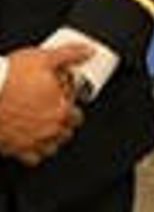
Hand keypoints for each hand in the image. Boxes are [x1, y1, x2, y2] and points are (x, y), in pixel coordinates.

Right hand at [0, 44, 89, 164]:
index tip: (65, 104)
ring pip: (51, 149)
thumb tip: (88, 51)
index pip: (77, 116)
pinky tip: (28, 143)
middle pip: (66, 134)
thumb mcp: (42, 58)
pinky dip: (32, 154)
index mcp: (60, 109)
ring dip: (50, 141)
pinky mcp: (14, 149)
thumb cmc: (8, 78)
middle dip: (63, 126)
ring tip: (43, 130)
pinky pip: (31, 160)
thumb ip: (69, 54)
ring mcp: (32, 141)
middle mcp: (48, 129)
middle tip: (53, 116)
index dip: (72, 109)